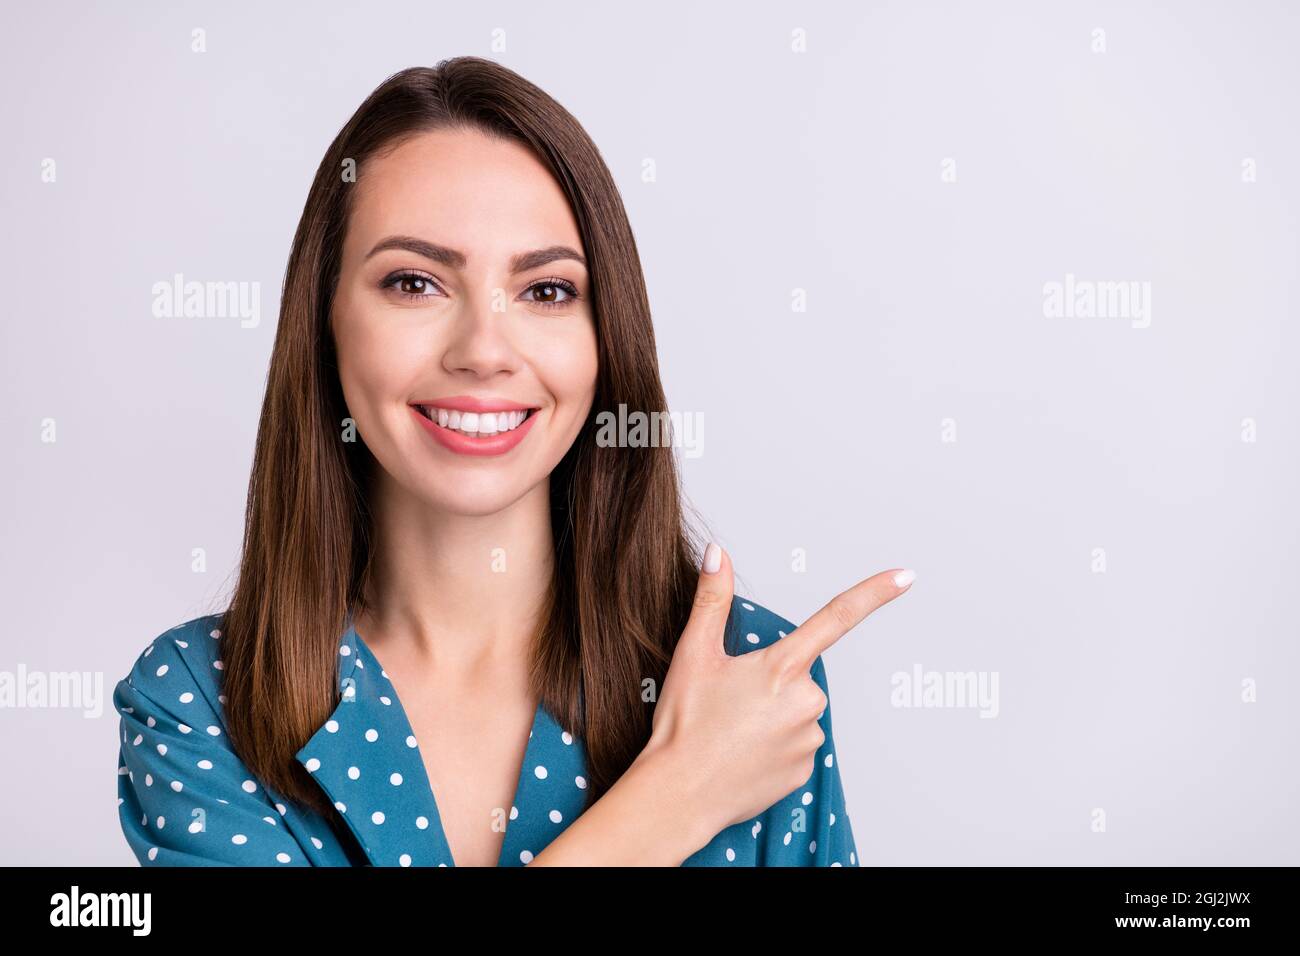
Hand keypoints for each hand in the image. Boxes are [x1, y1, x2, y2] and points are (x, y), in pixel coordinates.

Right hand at [642, 542, 913, 835]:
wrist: (680, 794)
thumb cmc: (684, 724)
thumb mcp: (693, 655)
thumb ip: (711, 599)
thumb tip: (718, 553)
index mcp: (782, 667)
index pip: (837, 617)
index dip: (874, 593)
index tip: (905, 576)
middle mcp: (805, 701)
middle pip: (799, 675)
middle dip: (771, 682)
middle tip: (729, 702)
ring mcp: (808, 739)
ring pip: (797, 712)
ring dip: (771, 716)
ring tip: (731, 732)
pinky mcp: (804, 771)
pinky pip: (795, 745)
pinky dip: (773, 746)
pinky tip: (743, 755)